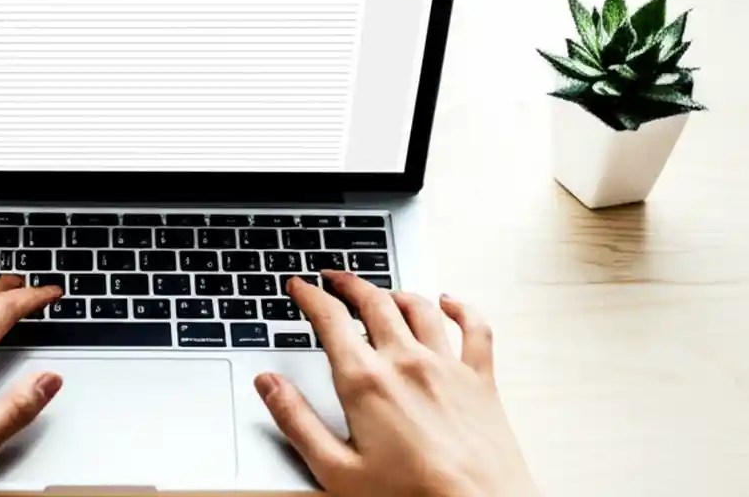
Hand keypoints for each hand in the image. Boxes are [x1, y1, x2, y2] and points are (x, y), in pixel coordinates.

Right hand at [255, 272, 538, 496]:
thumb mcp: (336, 470)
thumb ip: (296, 421)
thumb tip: (267, 383)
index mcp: (366, 382)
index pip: (330, 319)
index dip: (309, 296)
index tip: (299, 286)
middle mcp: (406, 362)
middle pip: (373, 302)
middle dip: (348, 283)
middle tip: (333, 278)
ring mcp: (446, 366)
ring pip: (418, 307)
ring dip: (394, 291)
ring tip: (380, 290)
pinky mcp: (480, 379)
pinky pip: (474, 328)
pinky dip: (461, 308)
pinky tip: (450, 301)